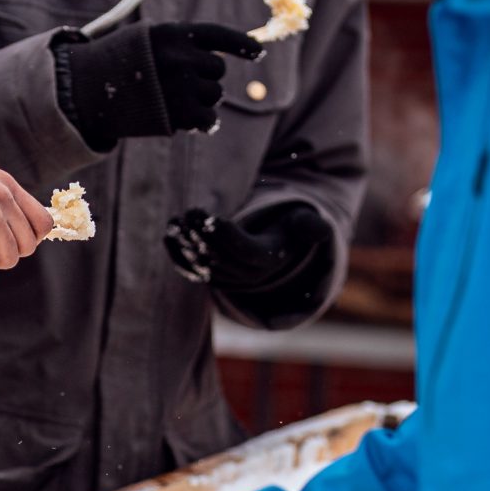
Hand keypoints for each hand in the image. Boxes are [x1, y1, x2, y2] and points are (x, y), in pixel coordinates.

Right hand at [53, 22, 262, 150]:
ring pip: (215, 94)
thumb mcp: (147, 39)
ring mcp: (180, 86)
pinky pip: (209, 119)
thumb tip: (221, 57)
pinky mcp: (178, 114)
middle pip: (217, 69)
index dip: (241, 44)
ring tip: (174, 100)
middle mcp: (180, 57)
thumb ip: (181, 44)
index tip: (258, 53)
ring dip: (202, 100)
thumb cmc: (119, 62)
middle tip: (183, 83)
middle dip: (206, 77)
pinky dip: (203, 122)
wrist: (88, 91)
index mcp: (173, 33)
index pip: (218, 35)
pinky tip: (189, 121)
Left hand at [162, 203, 336, 318]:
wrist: (276, 247)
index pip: (244, 251)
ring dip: (188, 244)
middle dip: (204, 236)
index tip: (210, 217)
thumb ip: (310, 225)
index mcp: (268, 259)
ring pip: (203, 263)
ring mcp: (226, 278)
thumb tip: (320, 227)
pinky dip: (177, 253)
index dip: (226, 236)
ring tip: (177, 221)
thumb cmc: (289, 228)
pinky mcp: (210, 275)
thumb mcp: (303, 223)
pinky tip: (168, 233)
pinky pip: (191, 268)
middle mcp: (246, 275)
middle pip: (221, 257)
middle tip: (190, 213)